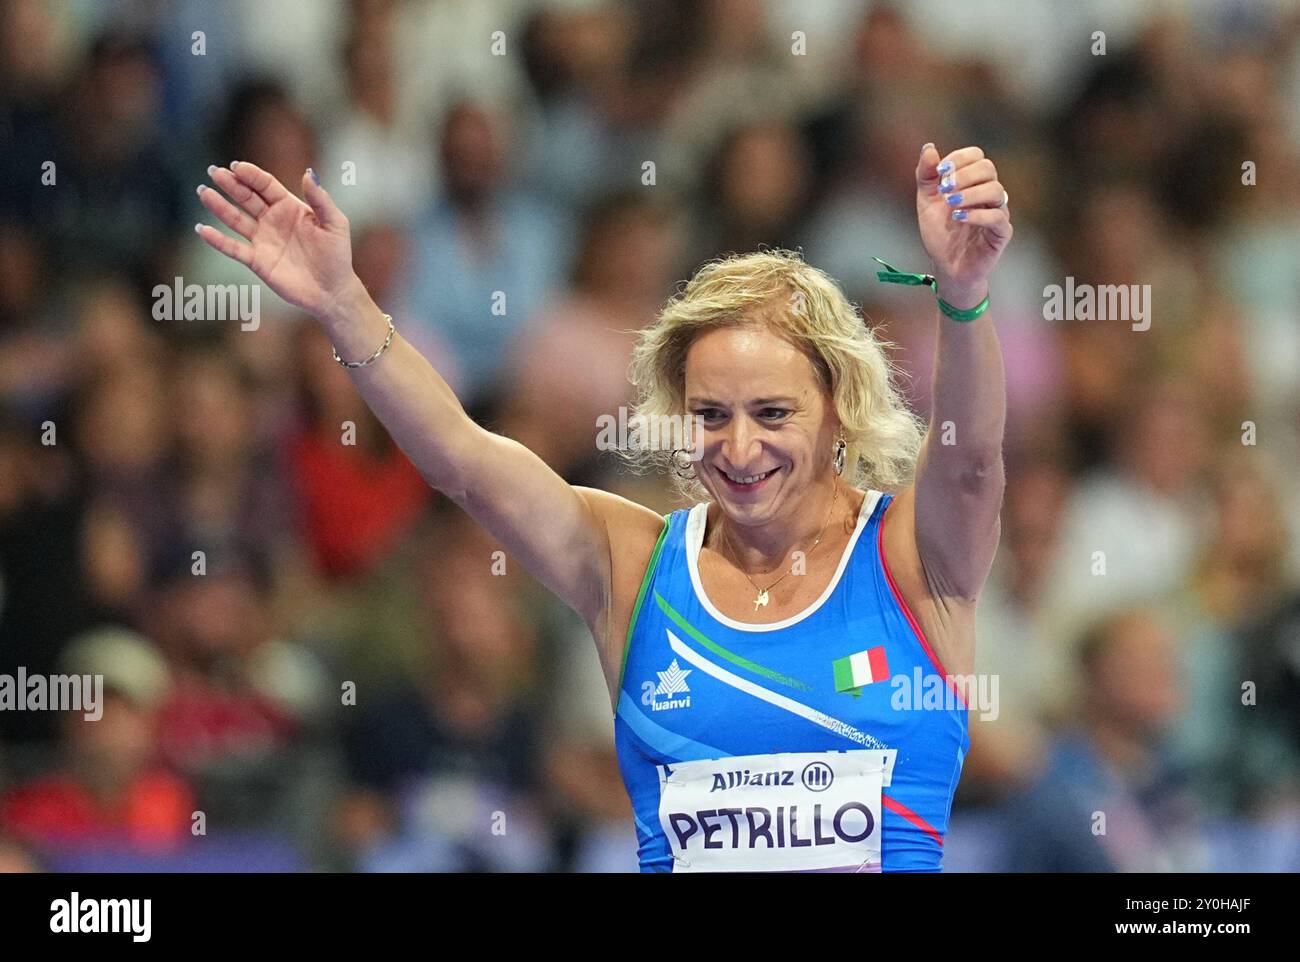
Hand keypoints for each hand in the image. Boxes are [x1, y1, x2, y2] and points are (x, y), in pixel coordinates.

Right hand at [195, 163, 357, 319]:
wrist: (332, 290)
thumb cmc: (337, 256)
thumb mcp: (335, 224)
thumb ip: (321, 199)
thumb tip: (308, 173)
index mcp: (290, 207)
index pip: (266, 185)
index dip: (251, 175)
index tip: (236, 166)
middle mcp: (272, 220)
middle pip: (247, 197)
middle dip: (230, 184)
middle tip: (214, 172)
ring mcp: (263, 240)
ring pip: (236, 219)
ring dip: (219, 206)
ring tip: (204, 192)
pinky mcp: (257, 261)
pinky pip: (234, 248)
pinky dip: (218, 240)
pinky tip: (203, 230)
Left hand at [915, 144, 1012, 305]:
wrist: (946, 266)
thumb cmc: (940, 233)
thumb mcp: (926, 202)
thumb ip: (926, 175)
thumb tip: (929, 147)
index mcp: (973, 181)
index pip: (976, 155)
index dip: (959, 159)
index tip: (940, 172)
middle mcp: (989, 193)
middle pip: (988, 168)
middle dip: (964, 175)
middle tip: (945, 189)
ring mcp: (998, 212)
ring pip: (996, 190)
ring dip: (971, 194)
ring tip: (951, 205)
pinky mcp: (1001, 233)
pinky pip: (998, 217)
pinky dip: (978, 215)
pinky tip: (959, 218)